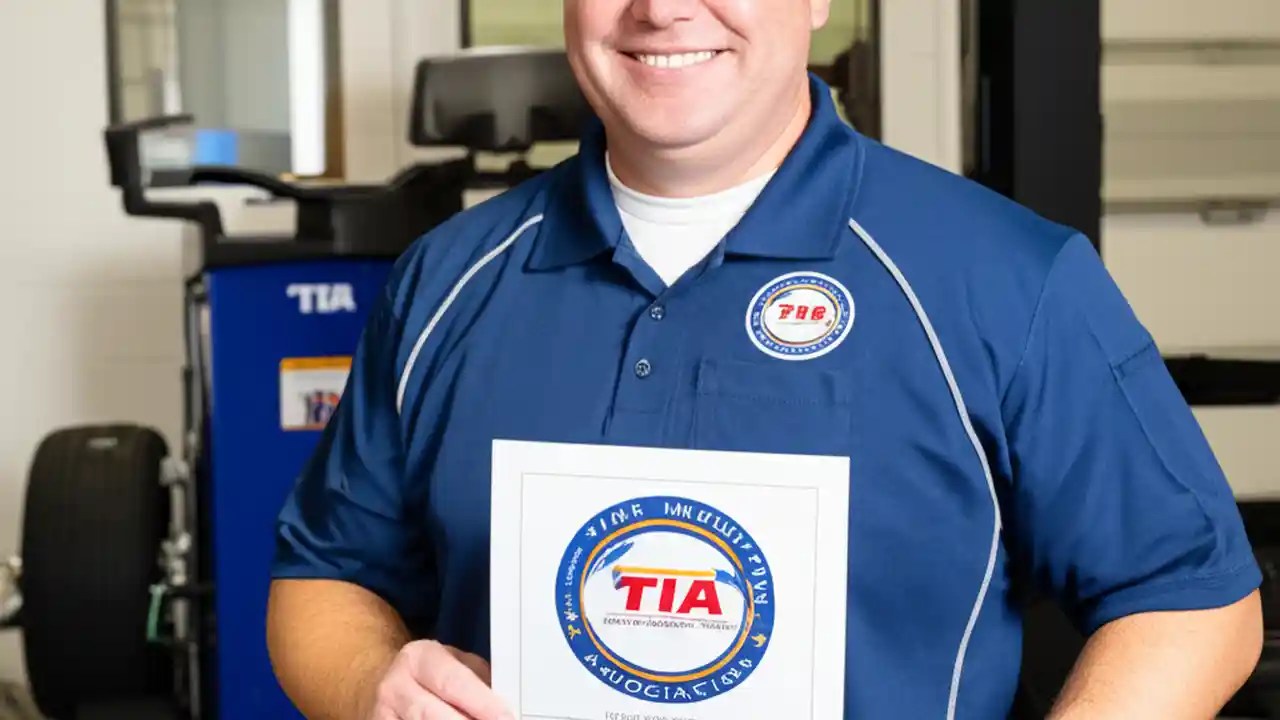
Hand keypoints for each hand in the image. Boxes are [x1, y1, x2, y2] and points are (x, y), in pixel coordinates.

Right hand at [365, 639, 512, 719]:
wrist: (391, 688)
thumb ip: (479, 681)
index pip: (453, 682)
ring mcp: (382, 714)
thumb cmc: (433, 678)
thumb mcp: (456, 666)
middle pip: (431, 714)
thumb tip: (506, 700)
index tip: (505, 717)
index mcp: (418, 658)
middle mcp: (395, 686)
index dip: (481, 703)